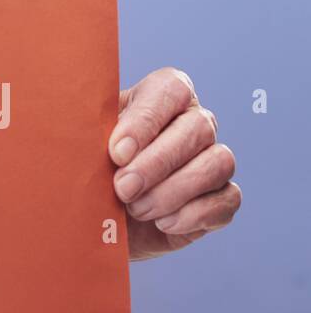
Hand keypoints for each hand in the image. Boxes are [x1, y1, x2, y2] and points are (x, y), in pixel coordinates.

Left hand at [108, 67, 239, 260]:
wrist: (101, 219)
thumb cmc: (91, 169)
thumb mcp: (86, 144)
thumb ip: (91, 130)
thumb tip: (100, 137)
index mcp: (162, 97)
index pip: (171, 89)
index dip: (146, 121)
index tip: (116, 152)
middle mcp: (194, 123)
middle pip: (198, 128)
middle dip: (156, 163)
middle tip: (122, 187)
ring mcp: (213, 160)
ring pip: (217, 163)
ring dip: (173, 190)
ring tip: (136, 208)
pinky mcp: (222, 199)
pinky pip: (226, 201)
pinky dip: (192, 215)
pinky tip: (162, 222)